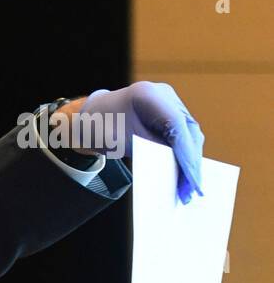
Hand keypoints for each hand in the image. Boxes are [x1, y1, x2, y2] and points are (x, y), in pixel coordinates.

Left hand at [77, 81, 204, 202]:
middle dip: (191, 159)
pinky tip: (186, 172)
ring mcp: (169, 101)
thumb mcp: (120, 143)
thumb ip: (150, 152)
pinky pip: (184, 133)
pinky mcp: (171, 111)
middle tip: (191, 188)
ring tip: (189, 186)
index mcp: (147, 95)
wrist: (91, 117)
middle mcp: (163, 94)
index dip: (186, 151)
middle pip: (187, 128)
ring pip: (190, 132)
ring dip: (191, 158)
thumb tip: (178, 169)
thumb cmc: (99, 128)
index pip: (176, 123)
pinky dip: (185, 152)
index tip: (190, 176)